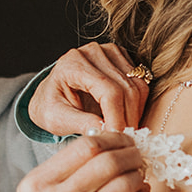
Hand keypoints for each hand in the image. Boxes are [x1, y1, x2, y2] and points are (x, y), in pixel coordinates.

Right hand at [0, 131, 150, 191]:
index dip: (112, 139)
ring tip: (140, 174)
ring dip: (137, 175)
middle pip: (105, 161)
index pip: (84, 146)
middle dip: (131, 154)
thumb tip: (108, 147)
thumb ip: (66, 175)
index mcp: (35, 184)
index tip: (125, 140)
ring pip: (120, 185)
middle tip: (140, 155)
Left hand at [28, 43, 150, 134]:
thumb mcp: (55, 119)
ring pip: (137, 86)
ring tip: (125, 131)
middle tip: (123, 140)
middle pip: (126, 88)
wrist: (52, 93)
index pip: (108, 90)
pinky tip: (126, 118)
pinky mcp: (121, 57)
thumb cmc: (50, 106)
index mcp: (73, 63)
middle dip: (128, 118)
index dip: (117, 117)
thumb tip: (106, 133)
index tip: (117, 138)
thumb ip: (80, 123)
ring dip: (135, 113)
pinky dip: (137, 104)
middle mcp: (93, 52)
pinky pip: (141, 83)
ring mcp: (110, 51)